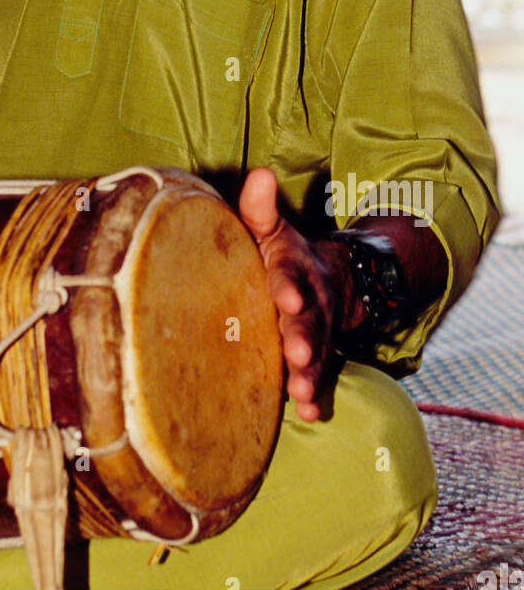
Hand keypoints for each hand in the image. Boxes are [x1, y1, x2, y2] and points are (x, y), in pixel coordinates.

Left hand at [237, 167, 361, 421]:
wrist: (331, 279)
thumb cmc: (281, 255)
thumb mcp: (272, 230)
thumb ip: (261, 209)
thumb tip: (259, 175)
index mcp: (293, 270)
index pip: (289, 276)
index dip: (288, 286)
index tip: (287, 297)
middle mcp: (310, 304)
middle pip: (308, 322)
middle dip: (303, 337)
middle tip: (296, 353)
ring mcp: (317, 334)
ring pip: (316, 355)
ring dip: (309, 374)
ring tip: (300, 393)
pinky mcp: (317, 359)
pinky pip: (320, 379)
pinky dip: (317, 398)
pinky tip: (311, 414)